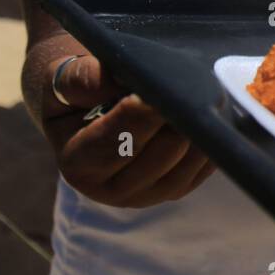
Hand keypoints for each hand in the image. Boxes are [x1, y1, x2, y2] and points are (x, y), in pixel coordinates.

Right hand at [43, 53, 214, 207]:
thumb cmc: (75, 93)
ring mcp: (146, 195)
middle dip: (177, 117)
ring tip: (202, 95)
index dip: (141, 116)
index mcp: (79, 165)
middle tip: (191, 84)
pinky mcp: (174, 191)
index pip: (117, 142)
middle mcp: (111, 191)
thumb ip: (85, 80)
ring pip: (187, 163)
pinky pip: (203, 168)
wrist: (85, 113)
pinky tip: (209, 115)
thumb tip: (126, 80)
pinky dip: (210, 141)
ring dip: (199, 128)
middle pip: (161, 152)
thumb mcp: (64, 79)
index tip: (155, 92)